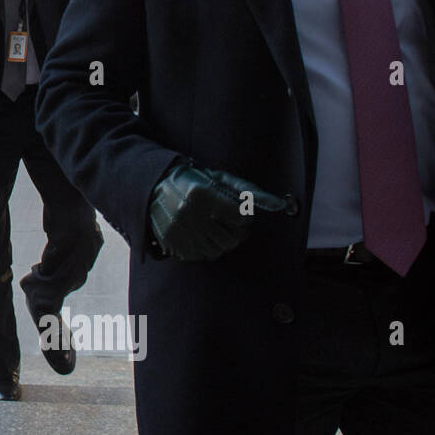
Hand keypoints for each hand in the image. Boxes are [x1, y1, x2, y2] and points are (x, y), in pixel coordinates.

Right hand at [148, 162, 287, 260]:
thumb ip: (249, 191)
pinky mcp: (172, 243)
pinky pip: (202, 255)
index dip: (244, 217)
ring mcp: (179, 231)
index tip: (239, 213)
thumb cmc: (194, 181)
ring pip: (218, 250)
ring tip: (218, 230)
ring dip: (224, 242)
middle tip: (232, 225)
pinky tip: (204, 236)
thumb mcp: (220, 179)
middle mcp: (188, 214)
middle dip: (237, 233)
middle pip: (231, 238)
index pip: (239, 217)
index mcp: (201, 194)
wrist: (154, 188)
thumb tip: (280, 204)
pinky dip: (208, 248)